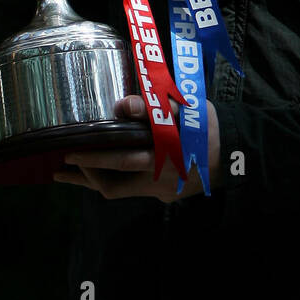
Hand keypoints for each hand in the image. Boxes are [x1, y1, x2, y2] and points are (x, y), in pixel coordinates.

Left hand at [54, 95, 221, 199]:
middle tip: (61, 165)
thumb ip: (155, 108)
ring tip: (68, 173)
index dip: (95, 160)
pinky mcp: (166, 194)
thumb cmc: (209, 126)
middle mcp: (159, 182)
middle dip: (85, 175)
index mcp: (164, 158)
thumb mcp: (186, 110)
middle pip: (114, 187)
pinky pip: (133, 190)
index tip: (73, 151)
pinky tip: (100, 172)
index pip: (122, 163)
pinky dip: (114, 180)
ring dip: (94, 181)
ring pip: (121, 191)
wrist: (238, 152)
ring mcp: (162, 192)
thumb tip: (122, 105)